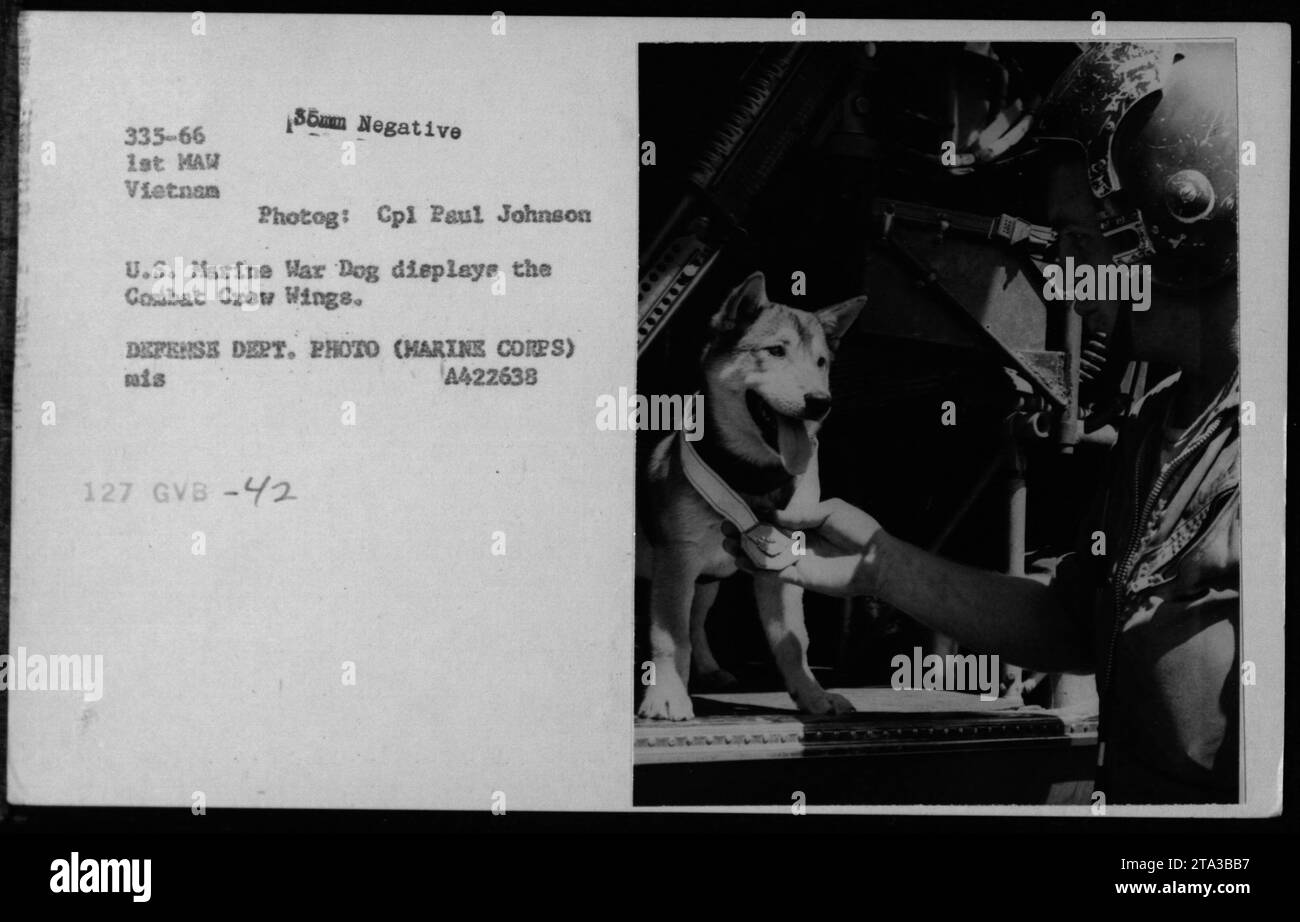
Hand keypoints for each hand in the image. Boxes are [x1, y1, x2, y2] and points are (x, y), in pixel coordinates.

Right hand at [722, 498, 884, 597]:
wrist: (876, 559)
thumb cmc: (858, 529)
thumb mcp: (829, 511)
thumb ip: (800, 514)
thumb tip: (772, 513)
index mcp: (806, 523)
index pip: (775, 517)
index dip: (756, 513)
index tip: (738, 506)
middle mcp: (798, 541)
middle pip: (764, 536)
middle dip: (744, 531)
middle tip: (724, 525)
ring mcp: (797, 559)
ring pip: (764, 555)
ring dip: (744, 549)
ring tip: (727, 543)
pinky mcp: (799, 577)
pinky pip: (773, 572)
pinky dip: (757, 568)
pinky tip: (741, 561)